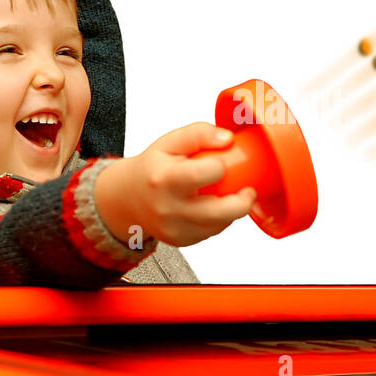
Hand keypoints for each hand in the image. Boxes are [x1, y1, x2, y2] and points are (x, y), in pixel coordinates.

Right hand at [95, 123, 257, 247]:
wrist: (127, 199)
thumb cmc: (152, 168)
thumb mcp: (169, 142)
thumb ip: (198, 134)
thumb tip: (228, 139)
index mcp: (164, 179)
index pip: (201, 174)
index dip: (219, 167)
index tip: (222, 163)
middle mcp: (169, 208)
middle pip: (220, 212)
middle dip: (243, 201)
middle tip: (248, 191)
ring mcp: (175, 229)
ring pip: (220, 224)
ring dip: (232, 210)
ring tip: (227, 195)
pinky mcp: (182, 241)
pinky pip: (212, 232)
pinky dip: (218, 220)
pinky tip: (210, 206)